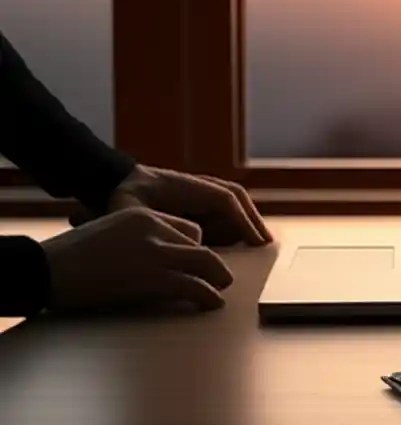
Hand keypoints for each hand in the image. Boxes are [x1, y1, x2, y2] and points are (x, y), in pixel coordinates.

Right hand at [41, 208, 232, 311]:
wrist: (45, 270)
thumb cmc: (70, 261)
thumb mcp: (110, 237)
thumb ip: (138, 243)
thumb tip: (159, 265)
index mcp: (141, 215)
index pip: (187, 228)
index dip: (195, 249)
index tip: (199, 264)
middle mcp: (153, 227)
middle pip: (200, 243)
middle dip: (213, 264)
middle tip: (222, 278)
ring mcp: (155, 251)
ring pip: (205, 262)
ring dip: (218, 279)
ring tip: (221, 292)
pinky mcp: (153, 275)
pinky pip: (194, 285)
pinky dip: (208, 296)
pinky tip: (212, 304)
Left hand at [105, 165, 271, 246]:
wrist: (112, 181)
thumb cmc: (123, 199)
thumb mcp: (134, 214)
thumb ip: (159, 226)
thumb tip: (187, 243)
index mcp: (184, 186)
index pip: (223, 200)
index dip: (242, 221)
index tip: (255, 241)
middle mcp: (196, 185)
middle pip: (235, 197)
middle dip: (252, 219)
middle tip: (265, 242)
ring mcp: (197, 189)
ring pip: (232, 201)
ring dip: (247, 218)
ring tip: (258, 240)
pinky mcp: (194, 197)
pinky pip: (222, 206)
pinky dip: (236, 219)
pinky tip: (239, 237)